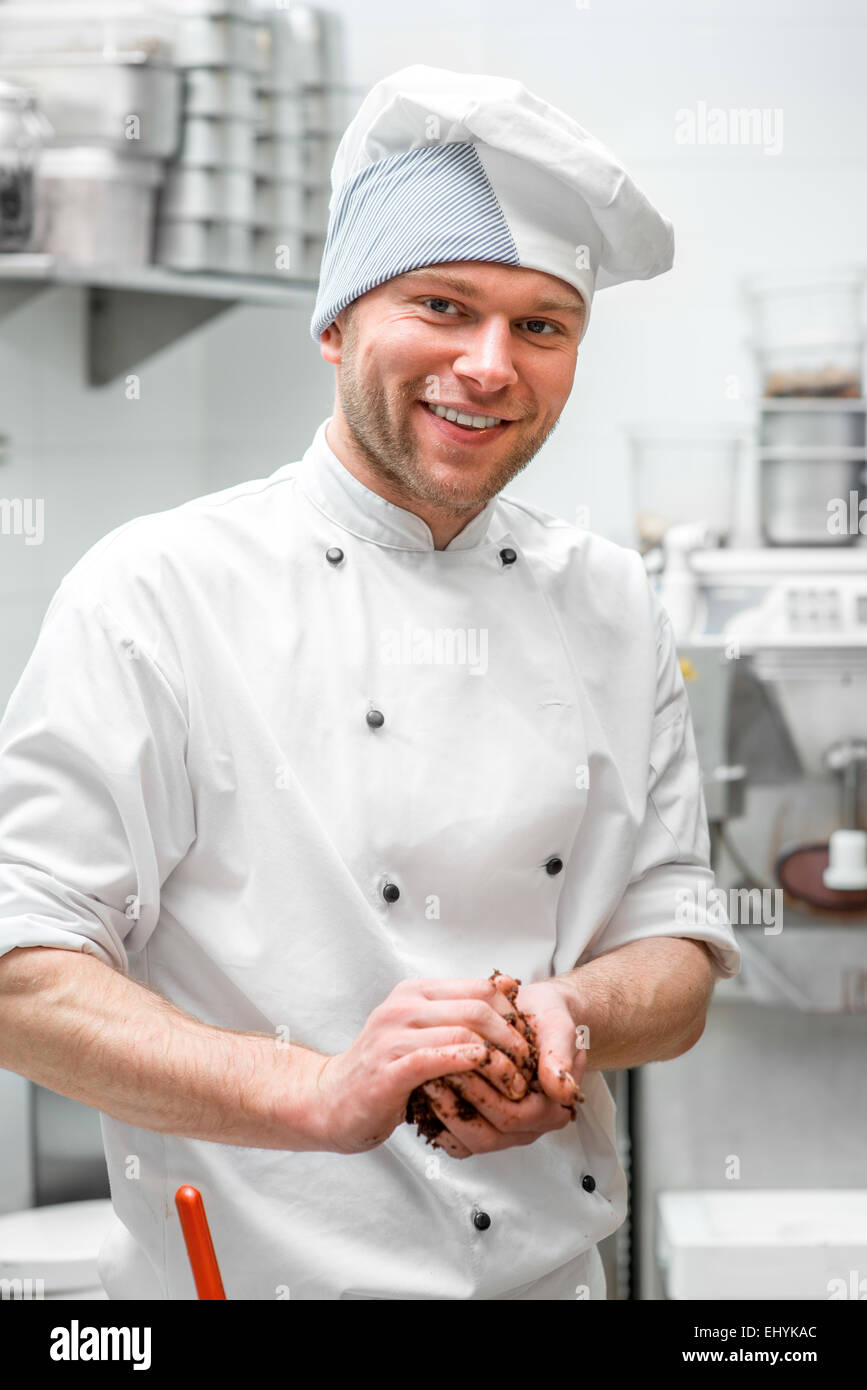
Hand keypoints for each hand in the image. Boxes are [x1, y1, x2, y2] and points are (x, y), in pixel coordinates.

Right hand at [313, 975, 534, 1154]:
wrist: (329, 1101)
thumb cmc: (382, 1070)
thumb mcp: (418, 1032)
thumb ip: (454, 1015)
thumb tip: (506, 991)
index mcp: (415, 992)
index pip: (480, 987)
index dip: (513, 1012)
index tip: (528, 1039)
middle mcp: (404, 1006)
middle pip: (479, 1007)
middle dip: (513, 1036)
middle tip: (529, 1064)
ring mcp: (394, 1035)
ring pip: (466, 1032)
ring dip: (500, 1058)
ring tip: (515, 1081)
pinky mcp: (390, 1068)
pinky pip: (441, 1058)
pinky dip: (470, 1065)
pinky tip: (486, 1077)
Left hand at [420, 974, 585, 1158]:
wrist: (536, 1014)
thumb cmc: (547, 1018)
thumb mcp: (558, 1027)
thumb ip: (560, 1057)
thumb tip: (563, 1091)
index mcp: (553, 1109)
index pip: (515, 1116)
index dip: (484, 1095)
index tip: (457, 1067)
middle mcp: (530, 1126)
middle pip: (488, 1134)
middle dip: (457, 1104)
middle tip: (428, 1074)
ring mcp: (506, 1131)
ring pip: (469, 1141)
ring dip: (443, 1112)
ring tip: (422, 1080)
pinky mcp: (484, 1125)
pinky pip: (458, 1141)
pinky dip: (438, 1123)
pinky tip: (421, 1095)